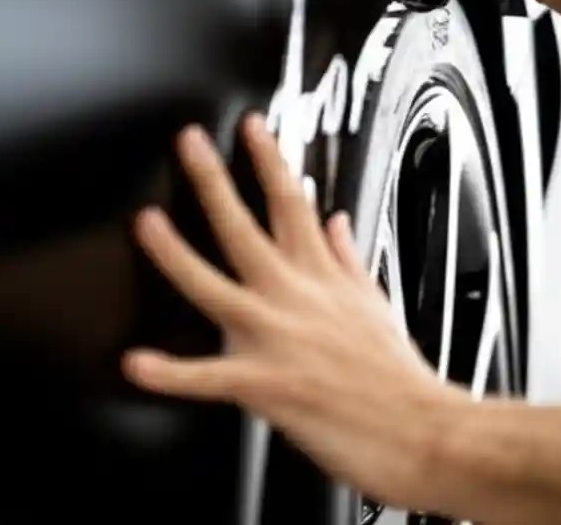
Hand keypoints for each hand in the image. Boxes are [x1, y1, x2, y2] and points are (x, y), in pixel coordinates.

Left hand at [121, 113, 469, 511]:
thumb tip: (336, 222)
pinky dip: (171, 374)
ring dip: (176, 256)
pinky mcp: (267, 384)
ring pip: (215, 287)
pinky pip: (209, 378)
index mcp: (323, 279)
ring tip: (146, 224)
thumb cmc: (400, 377)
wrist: (423, 432)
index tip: (251, 127)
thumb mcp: (376, 304)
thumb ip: (347, 259)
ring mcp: (278, 338)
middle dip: (214, 181)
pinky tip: (137, 364)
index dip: (269, 161)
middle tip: (189, 143)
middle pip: (246, 228)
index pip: (292, 204)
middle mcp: (296, 299)